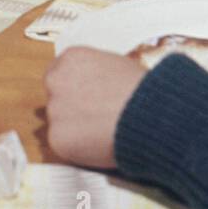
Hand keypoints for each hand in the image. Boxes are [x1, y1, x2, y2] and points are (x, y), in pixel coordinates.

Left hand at [45, 47, 145, 169]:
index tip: (86, 100)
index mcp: (71, 58)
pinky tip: (101, 145)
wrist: (152, 116)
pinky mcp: (58, 138)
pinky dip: (79, 150)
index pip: (60, 73)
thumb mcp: (117, 66)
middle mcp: (56, 80)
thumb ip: (96, 75)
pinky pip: (65, 145)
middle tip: (94, 120)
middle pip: (55, 97)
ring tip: (104, 133)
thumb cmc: (145, 91)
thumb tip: (97, 86)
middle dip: (71, 109)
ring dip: (75, 130)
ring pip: (59, 123)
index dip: (74, 89)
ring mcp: (55, 109)